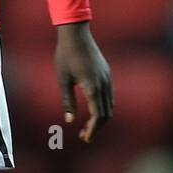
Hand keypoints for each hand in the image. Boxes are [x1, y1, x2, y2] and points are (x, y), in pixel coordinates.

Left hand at [54, 22, 113, 143]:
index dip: (92, 130)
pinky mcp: (106, 73)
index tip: (85, 139)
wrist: (75, 33)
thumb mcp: (63, 80)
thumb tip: (69, 120)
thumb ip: (67, 101)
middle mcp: (103, 84)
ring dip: (100, 118)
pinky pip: (109, 95)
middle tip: (83, 136)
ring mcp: (107, 78)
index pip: (97, 116)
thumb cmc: (65, 56)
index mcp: (92, 87)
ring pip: (109, 105)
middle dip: (96, 127)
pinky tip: (92, 110)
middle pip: (106, 114)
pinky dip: (103, 107)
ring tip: (86, 125)